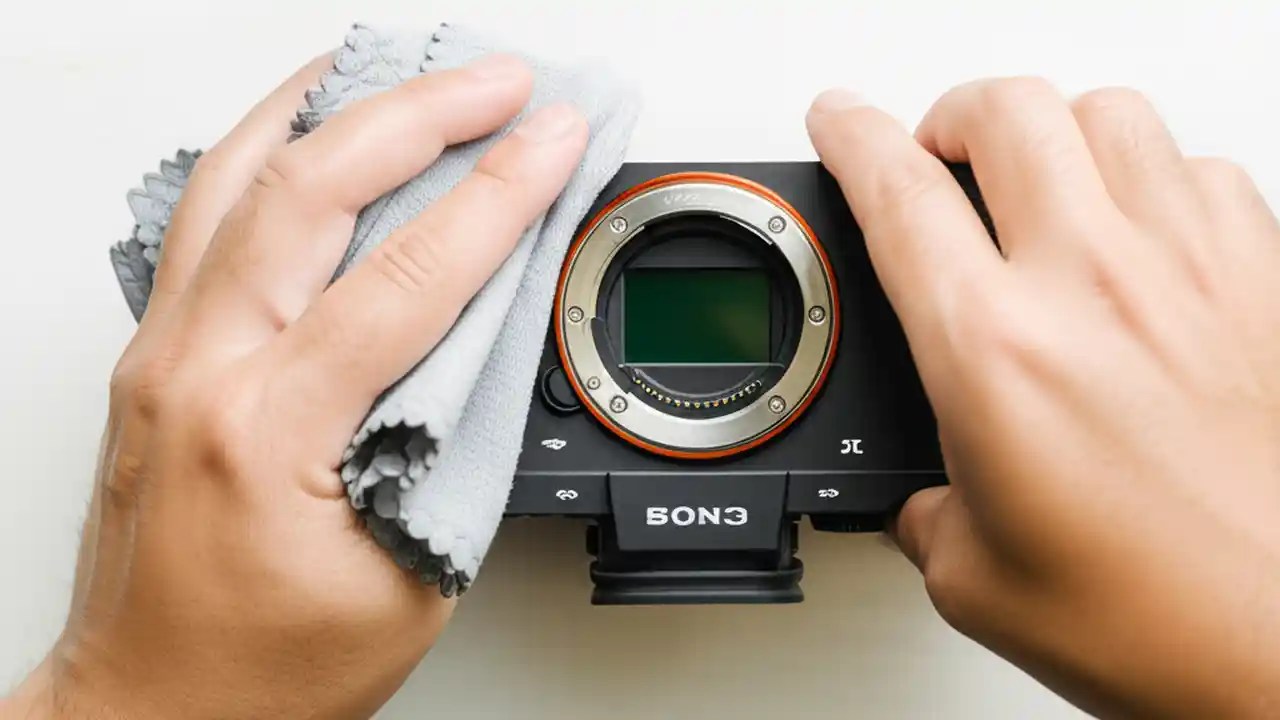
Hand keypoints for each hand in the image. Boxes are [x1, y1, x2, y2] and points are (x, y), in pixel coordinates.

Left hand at [3, 54, 586, 718]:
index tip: (555, 142)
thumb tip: (497, 345)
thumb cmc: (262, 671)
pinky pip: (206, 216)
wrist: (152, 706)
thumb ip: (457, 449)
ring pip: (237, 179)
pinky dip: (267, 148)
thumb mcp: (409, 574)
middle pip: (308, 193)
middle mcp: (197, 374)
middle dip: (423, 115)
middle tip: (500, 80)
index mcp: (265, 435)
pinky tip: (309, 129)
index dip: (496, 199)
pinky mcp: (156, 354)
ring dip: (333, 108)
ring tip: (405, 67)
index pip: (402, 280)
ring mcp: (163, 354)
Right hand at [807, 81, 1279, 718]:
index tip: (838, 121)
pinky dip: (1155, 174)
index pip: (895, 189)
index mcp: (994, 351)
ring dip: (1053, 131)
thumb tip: (929, 501)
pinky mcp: (1266, 283)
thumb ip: (930, 514)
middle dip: (950, 116)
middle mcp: (1093, 285)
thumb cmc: (1166, 622)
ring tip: (1037, 176)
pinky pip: (1203, 169)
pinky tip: (1139, 222)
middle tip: (936, 155)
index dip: (850, 134)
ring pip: (1109, 115)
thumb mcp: (978, 578)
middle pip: (1006, 111)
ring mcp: (1191, 271)